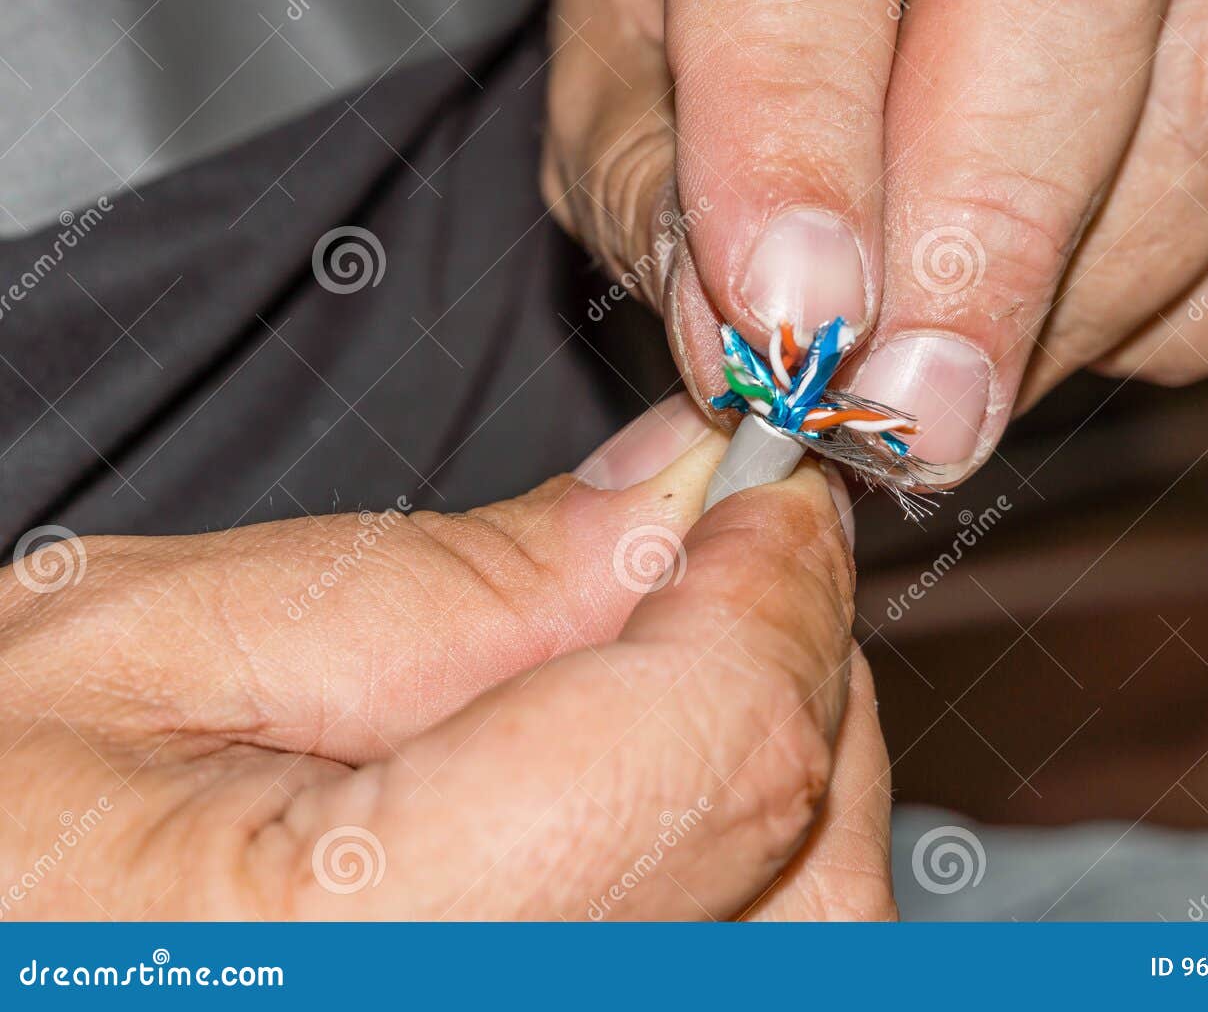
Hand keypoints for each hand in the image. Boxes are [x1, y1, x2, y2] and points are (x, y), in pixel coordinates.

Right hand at [0, 398, 890, 919]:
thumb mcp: (152, 649)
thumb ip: (459, 579)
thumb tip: (679, 491)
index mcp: (386, 954)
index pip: (718, 744)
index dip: (770, 586)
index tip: (760, 489)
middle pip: (806, 862)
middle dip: (788, 671)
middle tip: (716, 554)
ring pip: (809, 935)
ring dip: (771, 765)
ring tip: (664, 657)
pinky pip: (742, 965)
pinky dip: (741, 860)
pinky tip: (641, 777)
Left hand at [542, 0, 1207, 483]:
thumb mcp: (641, 36)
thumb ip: (667, 182)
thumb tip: (755, 348)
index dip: (800, 133)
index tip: (791, 321)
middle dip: (989, 245)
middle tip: (916, 419)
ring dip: (1086, 298)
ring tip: (969, 359)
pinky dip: (1200, 309)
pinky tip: (1084, 304)